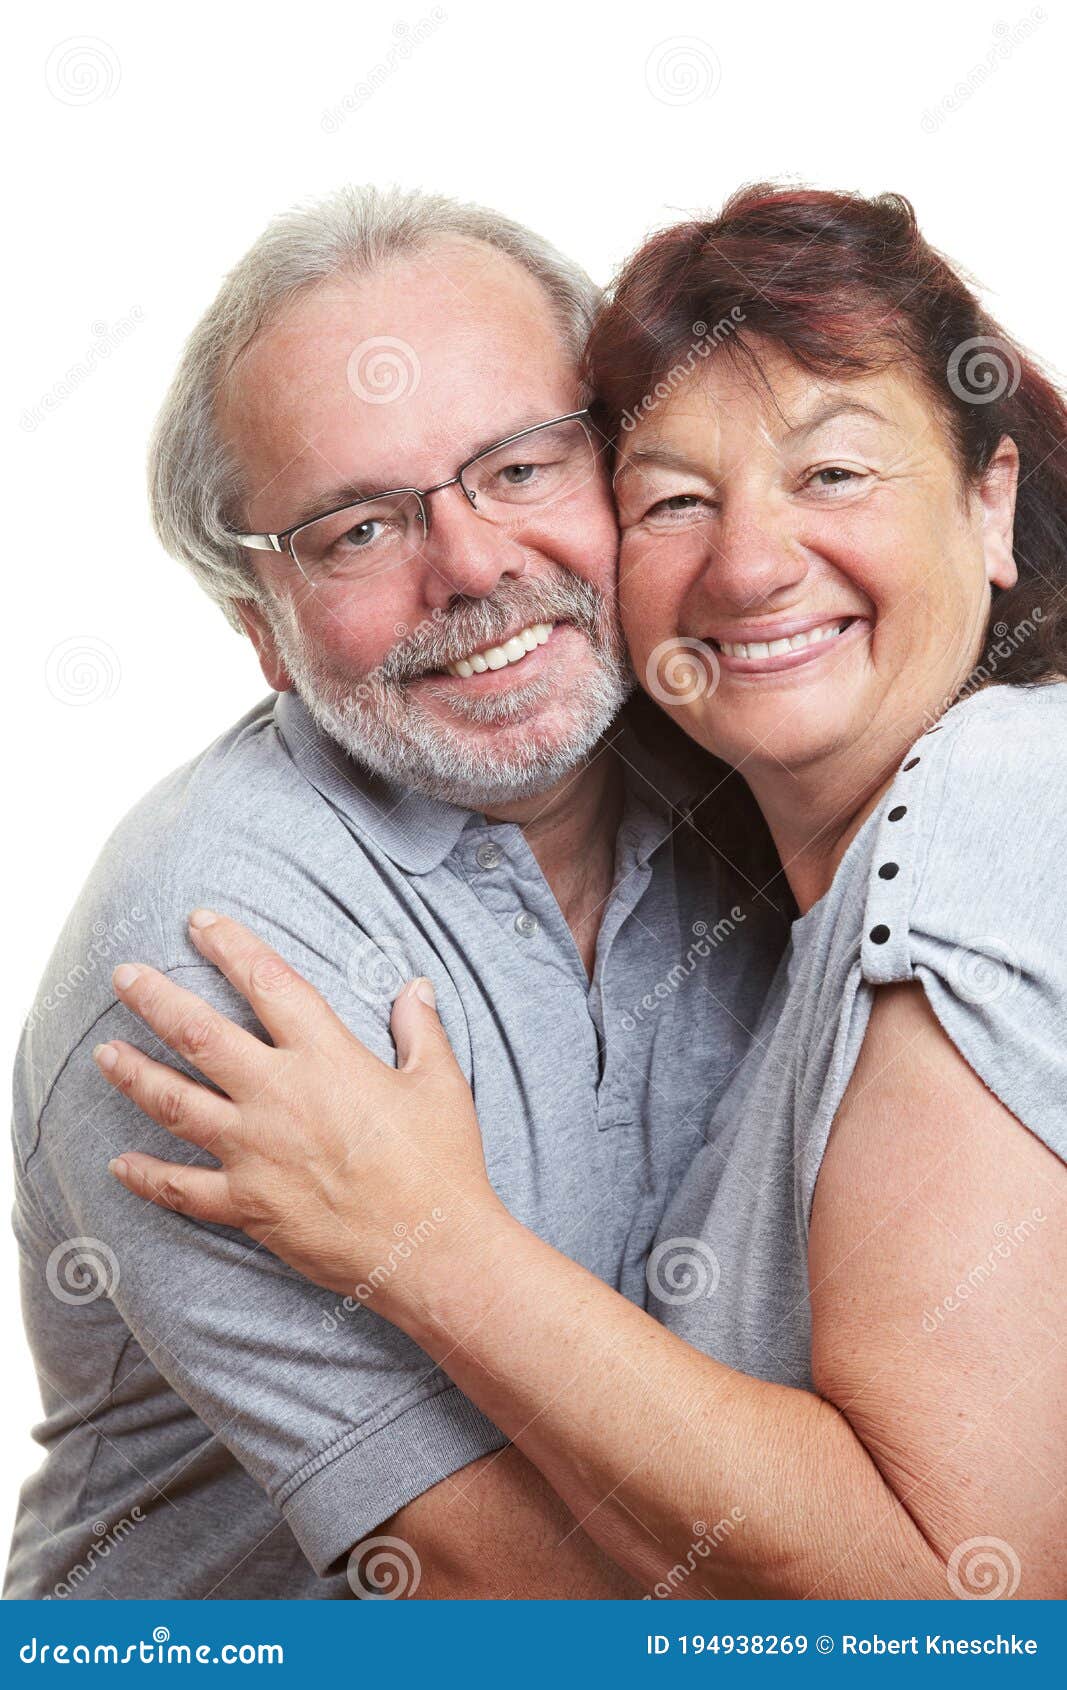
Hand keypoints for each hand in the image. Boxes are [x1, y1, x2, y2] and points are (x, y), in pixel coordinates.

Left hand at [94, 908, 500, 1313]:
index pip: (267, 982)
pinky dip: (148, 1176)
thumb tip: (416, 986)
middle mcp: (278, 1096)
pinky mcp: (246, 1205)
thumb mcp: (440, 1083)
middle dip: (155, 999)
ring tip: (104, 1052)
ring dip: (134, 1073)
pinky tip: (120, 1163)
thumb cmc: (442, 1163)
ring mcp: (254, 1152)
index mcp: (326, 1057)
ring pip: (175, 1102)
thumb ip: (420, 1029)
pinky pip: (182, 1188)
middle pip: (198, 1034)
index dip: (231, 945)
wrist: (431, 1248)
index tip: (201, 921)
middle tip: (123, 976)